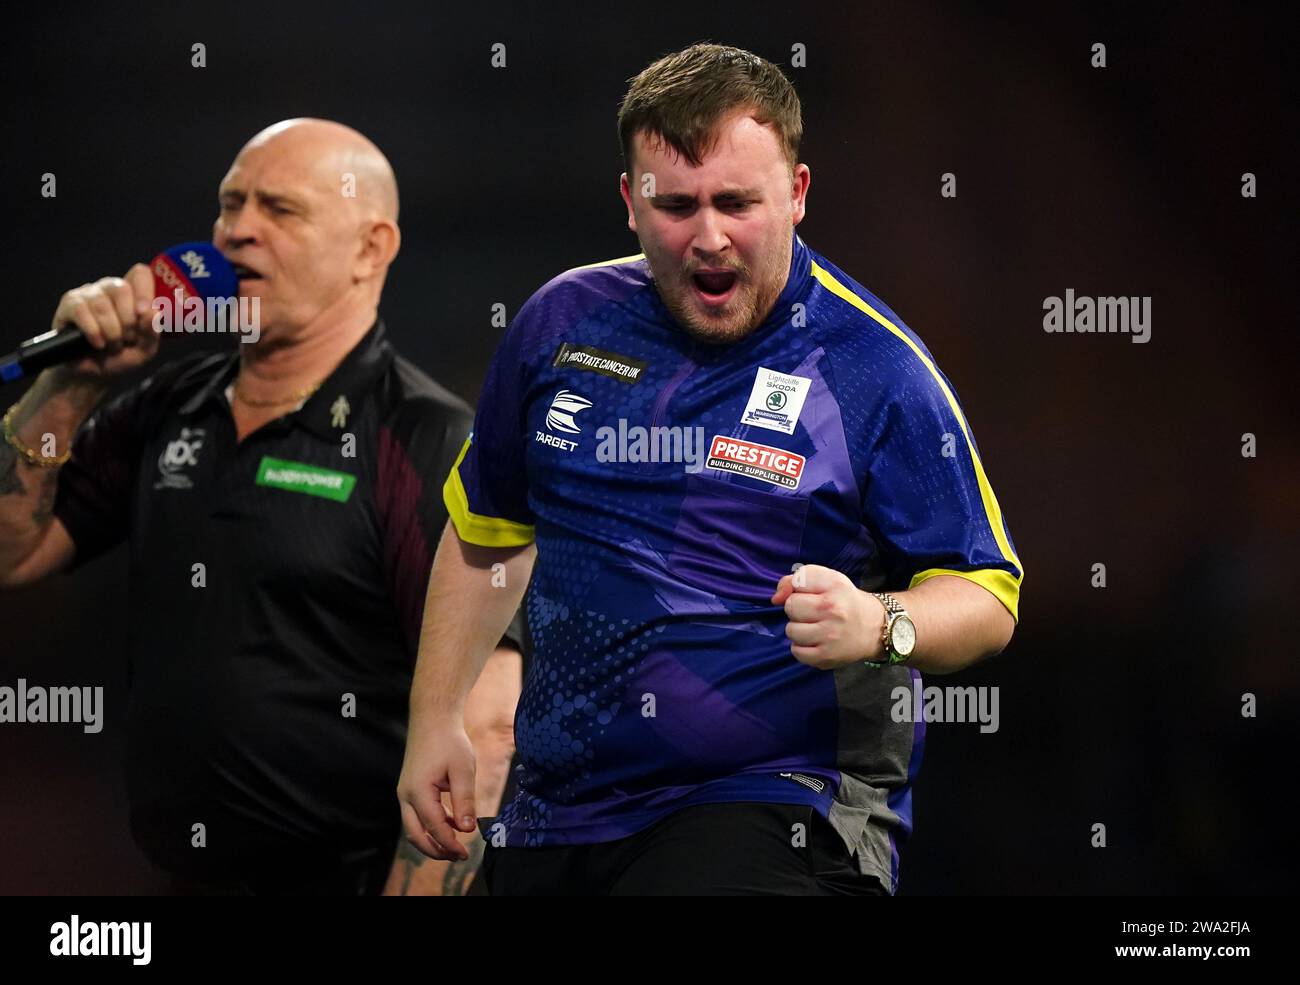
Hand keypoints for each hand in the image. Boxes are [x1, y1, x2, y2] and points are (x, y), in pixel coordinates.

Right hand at [51, 263, 159, 378]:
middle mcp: (110, 289)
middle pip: (121, 288)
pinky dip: (93, 331)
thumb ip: (152, 332)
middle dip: (127, 320)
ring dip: (110, 331)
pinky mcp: (69, 304)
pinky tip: (97, 343)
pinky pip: (81, 311)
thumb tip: (153, 312)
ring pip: (101, 303)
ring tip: (111, 345)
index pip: (140, 274)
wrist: (92, 373)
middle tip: (127, 339)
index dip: (144, 290)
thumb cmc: (121, 356)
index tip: (145, 313)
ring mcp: (88, 294)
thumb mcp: (144, 349)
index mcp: (133, 294)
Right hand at [396, 715, 478, 860]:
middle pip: (415, 835)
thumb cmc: (449, 741)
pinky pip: (417, 815)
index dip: (449, 843)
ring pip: (414, 827)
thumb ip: (464, 800)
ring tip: (456, 847)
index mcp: (417, 791)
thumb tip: (467, 829)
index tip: (465, 852)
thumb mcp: (462, 770)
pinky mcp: (410, 789)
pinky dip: (432, 825)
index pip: (433, 827)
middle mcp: (406, 795)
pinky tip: (451, 825)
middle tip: (458, 857)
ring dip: (433, 840)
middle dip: (436, 850)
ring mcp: (405, 793)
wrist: (432, 720)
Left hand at [771, 564, 885, 669]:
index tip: (810, 593)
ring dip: (798, 629)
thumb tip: (775, 598)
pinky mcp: (826, 656)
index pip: (797, 581)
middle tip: (813, 612)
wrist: (874, 628)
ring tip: (814, 627)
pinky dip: (801, 647)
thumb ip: (797, 580)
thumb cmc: (844, 601)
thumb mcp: (827, 580)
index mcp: (834, 585)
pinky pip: (796, 651)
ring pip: (791, 630)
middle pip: (791, 606)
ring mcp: (829, 635)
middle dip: (797, 609)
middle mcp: (833, 610)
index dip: (798, 587)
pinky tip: (814, 641)